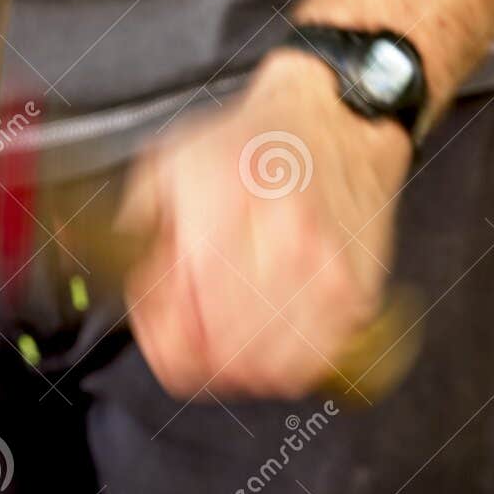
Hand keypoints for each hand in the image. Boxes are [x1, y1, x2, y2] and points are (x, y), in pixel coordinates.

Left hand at [120, 51, 412, 398]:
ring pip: (268, 371)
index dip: (162, 345)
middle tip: (192, 331)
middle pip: (224, 358)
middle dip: (197, 354)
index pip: (184, 328)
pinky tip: (269, 339)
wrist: (334, 122)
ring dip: (240, 367)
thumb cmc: (251, 143)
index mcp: (225, 210)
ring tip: (230, 337)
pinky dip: (284, 365)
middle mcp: (282, 244)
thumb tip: (139, 298)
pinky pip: (311, 363)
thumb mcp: (168, 164)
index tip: (159, 331)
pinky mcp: (355, 295)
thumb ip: (138, 234)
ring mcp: (325, 275)